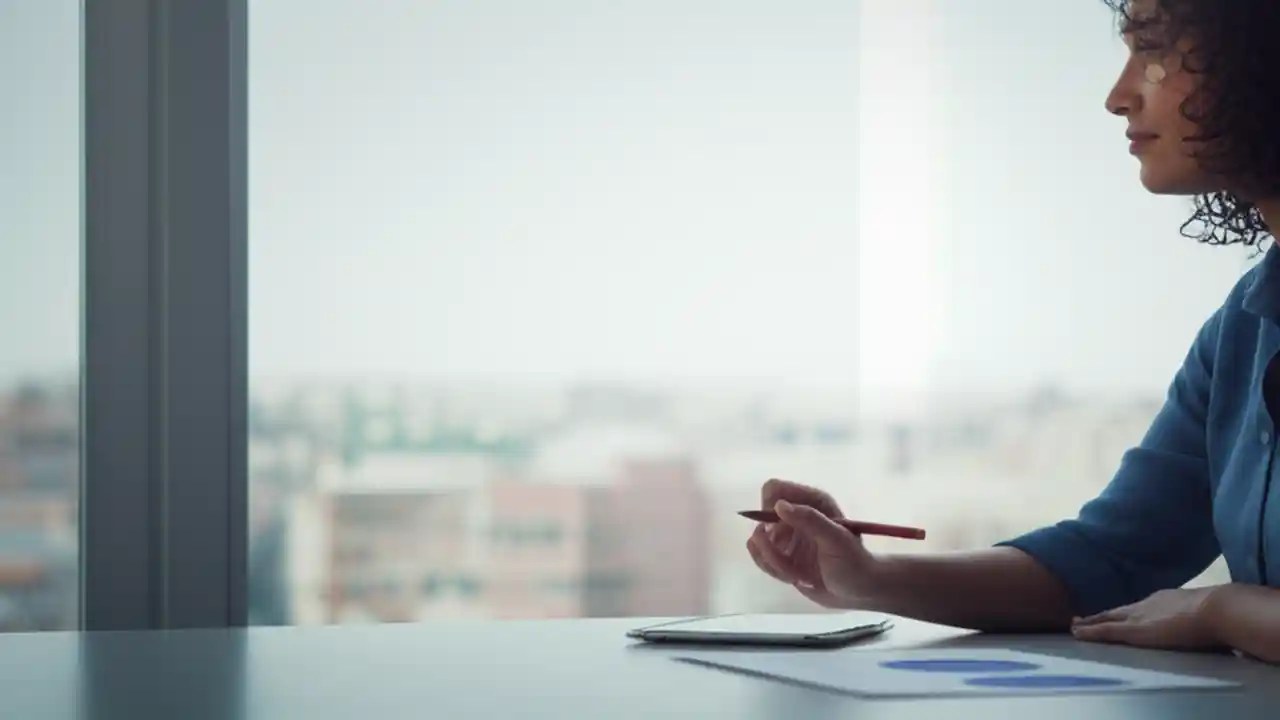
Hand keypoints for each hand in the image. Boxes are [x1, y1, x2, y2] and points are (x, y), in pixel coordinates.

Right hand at [745, 478, 880, 607]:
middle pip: (761, 520)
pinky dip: (776, 571)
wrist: (860, 591)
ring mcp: (787, 537)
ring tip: (799, 574)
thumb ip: (809, 519)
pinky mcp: (783, 557)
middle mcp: (795, 517)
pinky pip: (762, 559)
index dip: (768, 508)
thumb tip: (778, 505)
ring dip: (775, 563)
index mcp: (811, 502)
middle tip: (790, 562)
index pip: (774, 489)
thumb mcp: (835, 539)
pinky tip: (797, 578)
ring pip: (758, 543)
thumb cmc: (854, 562)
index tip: (777, 530)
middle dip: (770, 546)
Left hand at [1071, 587, 1224, 649]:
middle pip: (1117, 611)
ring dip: (1090, 623)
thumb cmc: (1219, 612)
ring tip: (1075, 626)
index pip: (1138, 607)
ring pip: (1106, 619)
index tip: (1113, 614)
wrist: (1216, 608)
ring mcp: (1138, 617)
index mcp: (1163, 600)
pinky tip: (1077, 633)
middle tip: (1082, 618)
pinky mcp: (1134, 630)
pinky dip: (1090, 632)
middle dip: (1100, 615)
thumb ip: (1198, 617)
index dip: (1124, 612)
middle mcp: (1146, 605)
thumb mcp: (1203, 611)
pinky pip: (1105, 631)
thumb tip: (1208, 625)